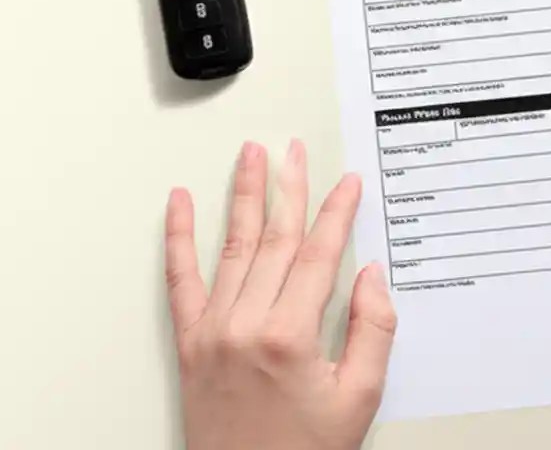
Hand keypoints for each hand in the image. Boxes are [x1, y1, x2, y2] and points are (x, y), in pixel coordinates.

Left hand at [164, 140, 396, 449]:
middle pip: (275, 239)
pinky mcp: (189, 344)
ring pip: (232, 248)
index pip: (319, 255)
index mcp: (290, 336)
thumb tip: (370, 278)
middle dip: (290, 188)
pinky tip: (180, 205)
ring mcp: (212, 331)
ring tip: (250, 157)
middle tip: (295, 150)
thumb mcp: (358, 399)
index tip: (348, 183)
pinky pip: (180, 280)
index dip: (337, 213)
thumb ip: (372, 332)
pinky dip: (178, 238)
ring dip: (243, 197)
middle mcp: (245, 325)